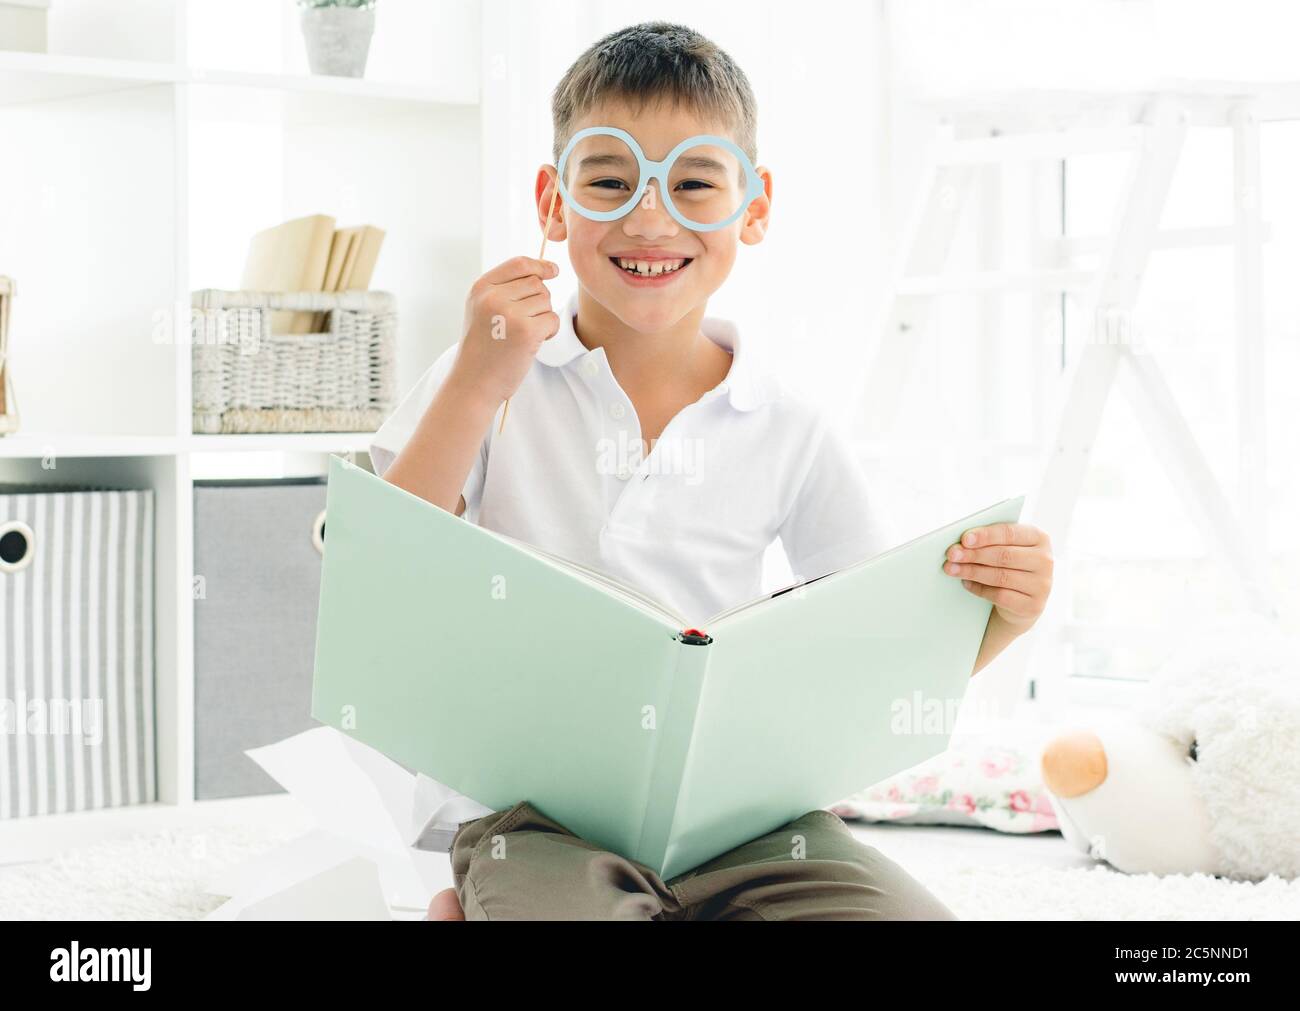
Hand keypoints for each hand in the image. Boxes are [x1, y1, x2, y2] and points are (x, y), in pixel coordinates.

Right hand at [452, 255, 560, 405]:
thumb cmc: (482, 348)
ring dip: (543, 317)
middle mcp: (493, 297)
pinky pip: (552, 319)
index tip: (553, 271)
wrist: (473, 383)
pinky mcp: (526, 332)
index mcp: (481, 288)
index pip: (519, 263)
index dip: (540, 265)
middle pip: (536, 283)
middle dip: (539, 300)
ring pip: (546, 301)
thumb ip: (505, 288)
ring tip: (524, 335)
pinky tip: (534, 343)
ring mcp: (509, 313)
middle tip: (525, 323)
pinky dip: (549, 331)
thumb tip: (547, 270)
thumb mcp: (482, 310)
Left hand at [944, 522, 1052, 630]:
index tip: (965, 539)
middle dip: (974, 555)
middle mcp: (1045, 560)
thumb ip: (990, 541)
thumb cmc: (1009, 565)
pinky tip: (966, 583)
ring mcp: (1042, 584)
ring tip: (952, 569)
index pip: (1010, 533)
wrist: (1022, 600)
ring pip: (1001, 576)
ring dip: (972, 572)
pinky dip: (979, 589)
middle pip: (1004, 555)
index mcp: (1039, 537)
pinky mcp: (1033, 605)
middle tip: (952, 555)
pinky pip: (1001, 595)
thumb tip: (961, 543)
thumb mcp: (1006, 548)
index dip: (986, 535)